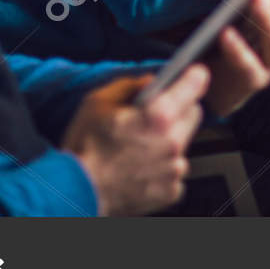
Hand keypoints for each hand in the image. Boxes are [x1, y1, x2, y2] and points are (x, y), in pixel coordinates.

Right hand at [64, 67, 207, 215]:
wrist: (75, 193)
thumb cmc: (83, 150)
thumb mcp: (97, 103)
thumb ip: (130, 86)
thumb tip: (151, 82)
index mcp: (158, 116)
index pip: (195, 84)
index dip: (193, 77)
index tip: (193, 75)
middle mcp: (172, 142)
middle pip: (192, 114)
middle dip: (178, 110)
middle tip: (153, 117)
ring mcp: (173, 169)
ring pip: (183, 143)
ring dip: (168, 142)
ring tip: (138, 148)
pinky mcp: (171, 190)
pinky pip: (174, 170)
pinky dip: (162, 168)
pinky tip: (139, 168)